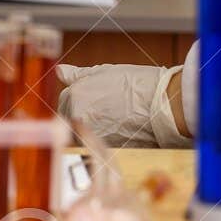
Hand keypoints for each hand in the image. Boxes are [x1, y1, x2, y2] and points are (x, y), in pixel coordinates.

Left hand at [57, 63, 187, 147]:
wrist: (161, 104)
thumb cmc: (134, 84)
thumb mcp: (102, 72)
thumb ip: (76, 75)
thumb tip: (59, 72)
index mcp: (75, 95)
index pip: (63, 101)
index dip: (76, 100)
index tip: (90, 100)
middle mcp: (78, 116)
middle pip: (68, 119)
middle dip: (79, 115)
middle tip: (101, 110)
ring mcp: (90, 134)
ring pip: (80, 134)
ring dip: (90, 129)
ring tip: (110, 119)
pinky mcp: (104, 148)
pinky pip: (95, 145)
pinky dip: (103, 139)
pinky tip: (116, 130)